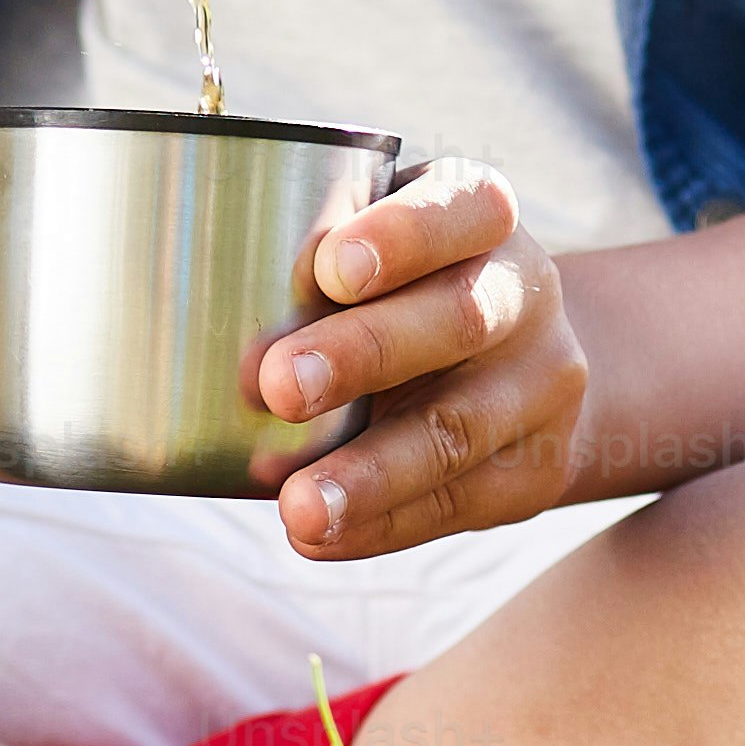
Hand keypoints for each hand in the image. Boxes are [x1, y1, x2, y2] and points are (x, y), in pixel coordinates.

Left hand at [260, 159, 588, 560]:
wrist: (515, 367)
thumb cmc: (402, 290)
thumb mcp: (374, 243)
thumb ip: (314, 262)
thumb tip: (203, 326)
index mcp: (483, 216)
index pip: (465, 208)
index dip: (404, 236)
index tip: (329, 268)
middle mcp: (527, 294)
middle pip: (460, 320)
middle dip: (366, 354)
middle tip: (278, 387)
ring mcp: (542, 387)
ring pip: (458, 430)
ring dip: (372, 473)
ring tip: (299, 506)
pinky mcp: (534, 469)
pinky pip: (457, 505)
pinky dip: (381, 525)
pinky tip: (320, 538)